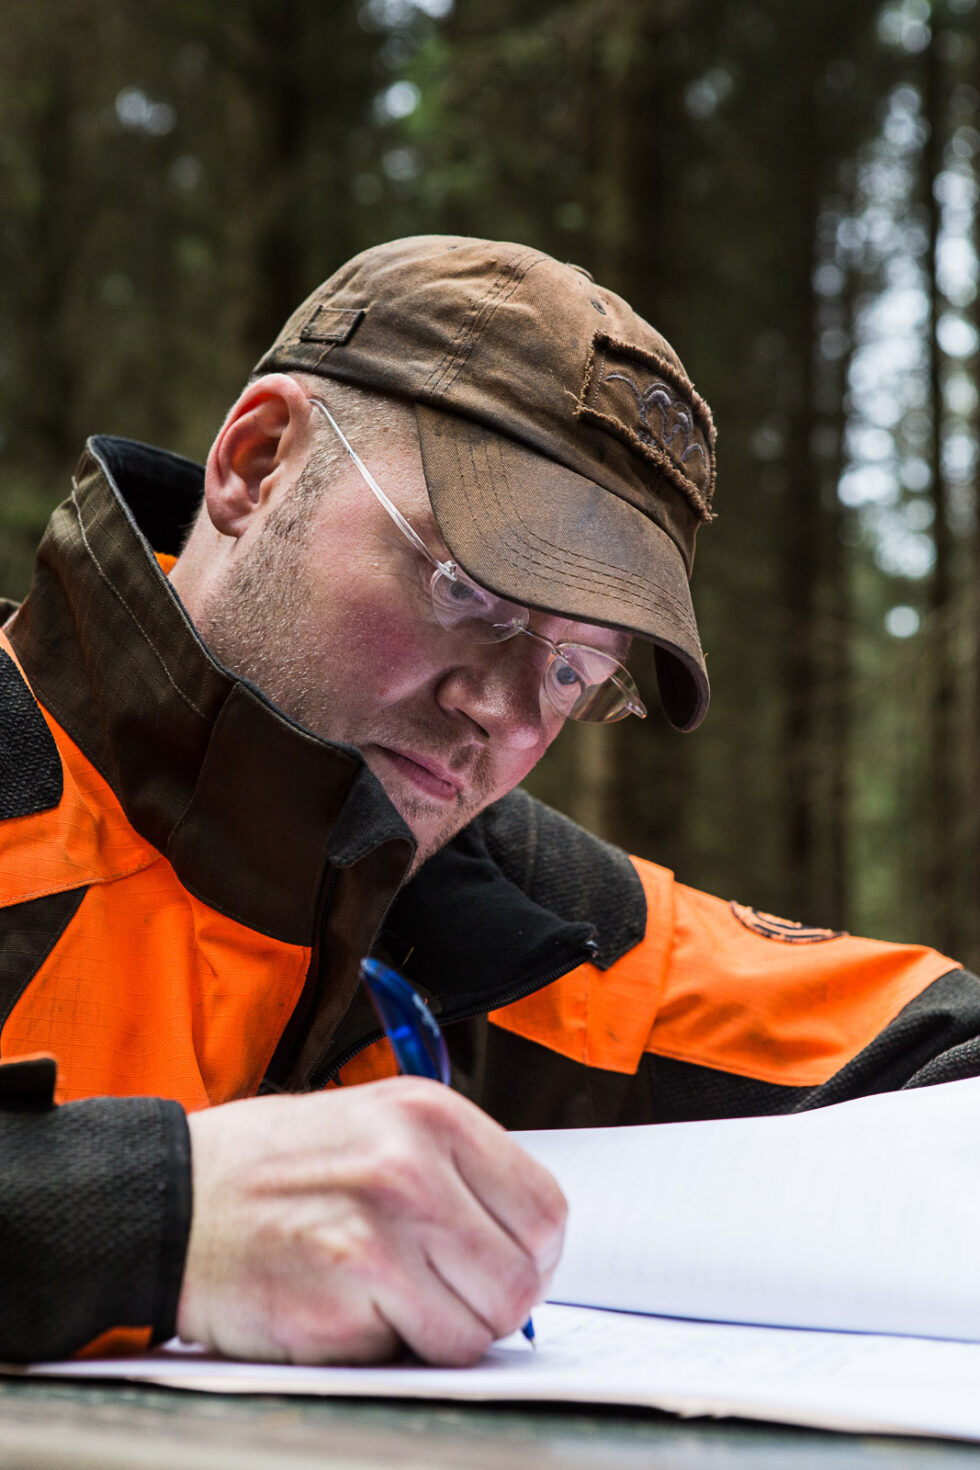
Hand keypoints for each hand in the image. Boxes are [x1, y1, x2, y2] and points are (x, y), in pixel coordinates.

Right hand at [176, 1079, 565, 1365]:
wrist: (171, 1198)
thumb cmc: (271, 1166)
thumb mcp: (376, 1125)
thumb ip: (453, 1173)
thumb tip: (525, 1244)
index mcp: (430, 1117)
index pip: (546, 1210)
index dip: (533, 1256)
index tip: (502, 1267)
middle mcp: (411, 1168)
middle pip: (520, 1280)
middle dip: (489, 1306)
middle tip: (443, 1298)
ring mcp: (376, 1235)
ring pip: (475, 1332)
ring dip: (439, 1334)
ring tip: (384, 1299)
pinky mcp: (338, 1301)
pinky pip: (410, 1357)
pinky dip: (386, 1350)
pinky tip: (342, 1309)